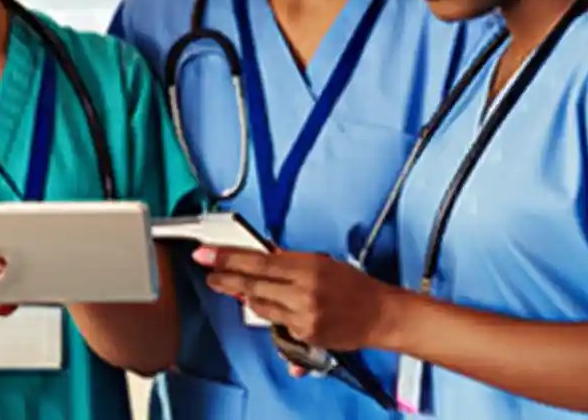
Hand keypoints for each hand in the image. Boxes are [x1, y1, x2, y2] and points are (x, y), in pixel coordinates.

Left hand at [192, 245, 400, 351]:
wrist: (380, 315)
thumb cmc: (354, 286)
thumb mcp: (321, 262)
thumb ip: (289, 260)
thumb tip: (260, 253)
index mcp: (307, 268)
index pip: (257, 262)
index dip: (227, 258)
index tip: (206, 255)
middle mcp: (303, 292)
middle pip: (252, 285)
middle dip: (225, 278)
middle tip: (208, 272)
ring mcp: (303, 317)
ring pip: (260, 306)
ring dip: (247, 296)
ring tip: (240, 288)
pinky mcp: (304, 335)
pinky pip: (276, 324)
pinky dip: (271, 313)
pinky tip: (275, 306)